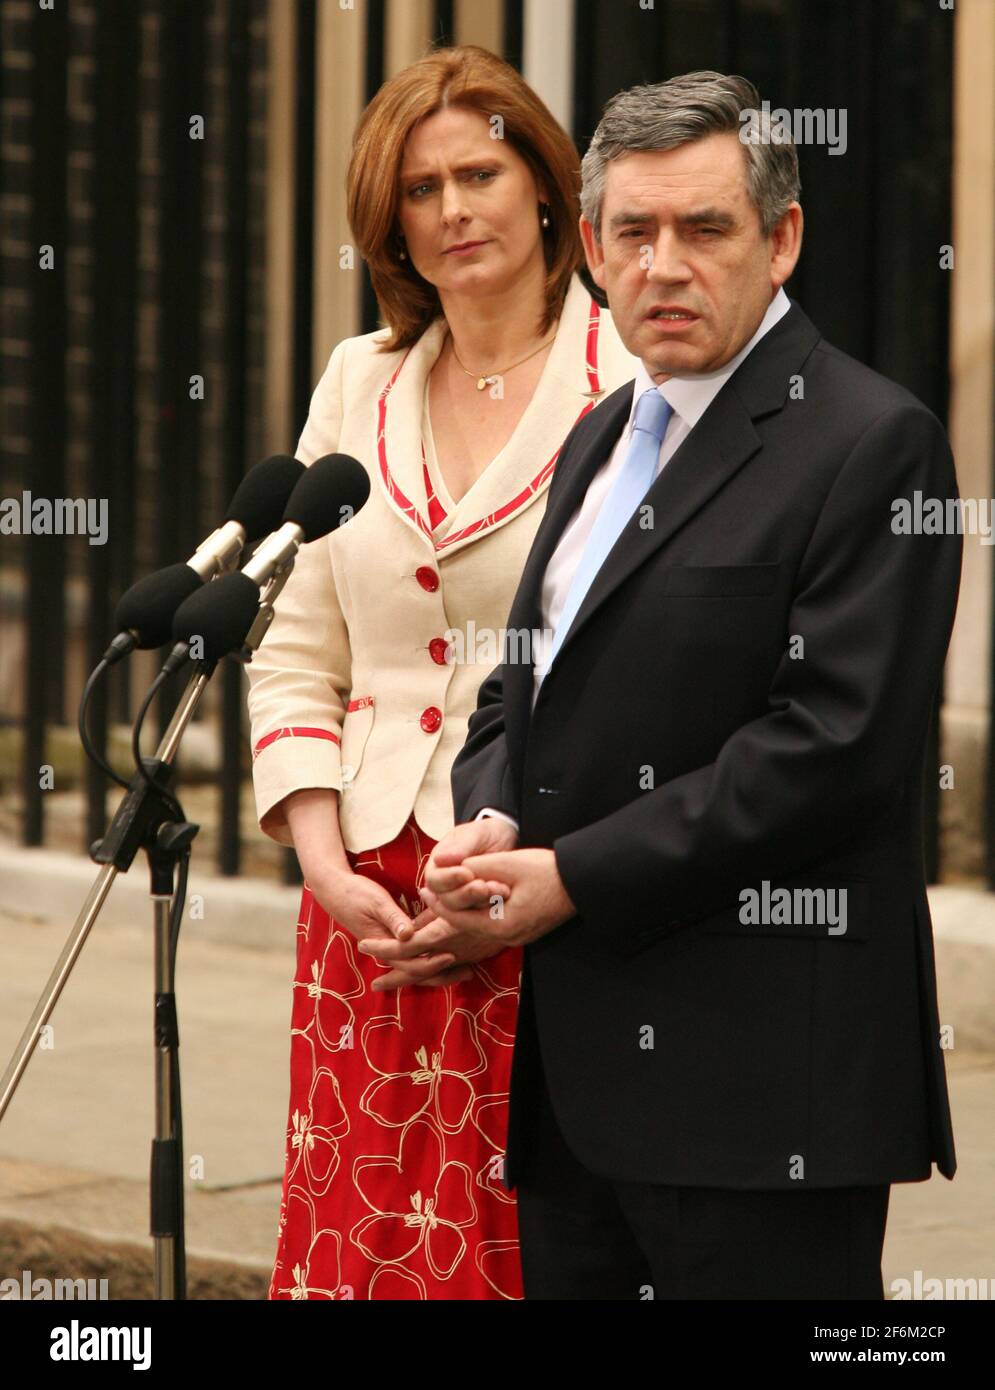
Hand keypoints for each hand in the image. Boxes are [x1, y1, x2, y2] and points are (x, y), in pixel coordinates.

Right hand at [303, 866, 460, 980]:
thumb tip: (408, 935)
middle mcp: (390, 951)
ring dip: (442, 969)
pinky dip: (434, 956)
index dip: (432, 963)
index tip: (452, 956)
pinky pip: (418, 954)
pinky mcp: (397, 939)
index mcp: (385, 945)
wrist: (336, 891)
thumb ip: (393, 918)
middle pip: (419, 972)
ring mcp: (393, 947)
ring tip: (468, 968)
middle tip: (471, 972)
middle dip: (444, 974)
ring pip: (420, 966)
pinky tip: (454, 952)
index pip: (411, 964)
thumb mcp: (376, 902)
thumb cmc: (356, 893)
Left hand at [360, 848, 576, 974]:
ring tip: (390, 976)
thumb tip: (437, 874)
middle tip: (365, 959)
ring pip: (451, 958)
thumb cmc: (547, 872)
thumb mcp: (507, 865)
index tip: (382, 930)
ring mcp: (501, 941)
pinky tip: (434, 960)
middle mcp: (493, 940)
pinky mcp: (506, 936)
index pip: (439, 929)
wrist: (583, 883)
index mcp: (491, 927)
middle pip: (436, 955)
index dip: (409, 928)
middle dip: (400, 960)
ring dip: (419, 966)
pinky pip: (469, 950)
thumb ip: (470, 871)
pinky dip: (445, 958)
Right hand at [415, 817, 517, 928]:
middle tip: (484, 886)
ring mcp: (463, 898)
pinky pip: (482, 915)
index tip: (467, 873)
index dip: (449, 879)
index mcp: (438, 867)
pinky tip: (505, 895)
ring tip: (500, 889)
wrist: (507, 841)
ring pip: (463, 912)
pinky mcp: (479, 907)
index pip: (434, 881)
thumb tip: (440, 859)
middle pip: (447, 900)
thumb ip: (460, 846)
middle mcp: (446, 886)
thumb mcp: (476, 833)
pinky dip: (493, 907)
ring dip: (481, 902)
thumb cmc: (487, 834)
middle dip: (466, 894)